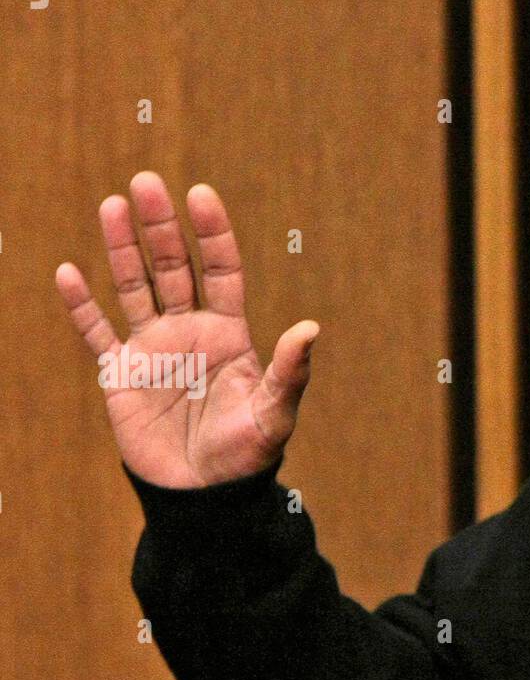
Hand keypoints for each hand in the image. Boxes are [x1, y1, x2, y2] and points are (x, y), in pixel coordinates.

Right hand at [56, 171, 317, 487]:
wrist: (205, 495)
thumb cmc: (246, 455)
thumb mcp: (274, 413)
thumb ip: (290, 372)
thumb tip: (311, 329)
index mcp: (229, 334)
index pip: (221, 271)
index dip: (212, 233)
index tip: (201, 194)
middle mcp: (189, 331)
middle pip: (174, 267)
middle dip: (162, 226)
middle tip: (147, 183)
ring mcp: (153, 349)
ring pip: (135, 287)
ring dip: (123, 249)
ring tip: (113, 205)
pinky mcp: (122, 375)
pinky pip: (97, 334)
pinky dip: (82, 307)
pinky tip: (68, 273)